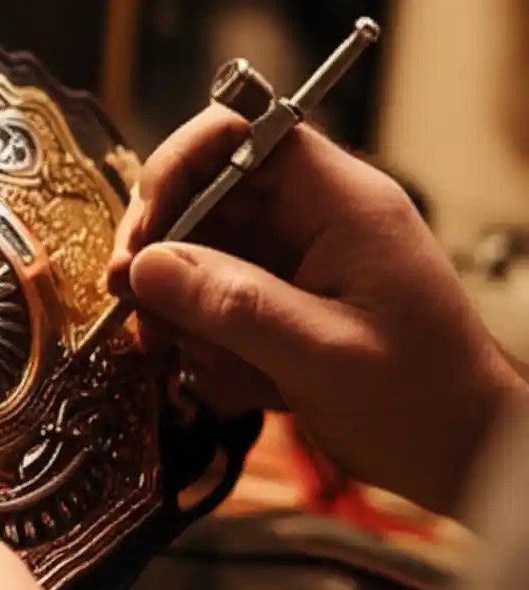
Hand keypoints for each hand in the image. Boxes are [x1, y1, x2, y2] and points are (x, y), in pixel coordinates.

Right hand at [108, 105, 528, 514]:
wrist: (462, 455)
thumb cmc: (420, 402)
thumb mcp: (321, 354)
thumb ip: (232, 305)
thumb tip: (145, 266)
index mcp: (340, 203)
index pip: (244, 134)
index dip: (181, 166)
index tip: (144, 233)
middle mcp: (312, 217)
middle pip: (206, 191)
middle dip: (162, 248)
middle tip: (128, 300)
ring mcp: (294, 258)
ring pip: (199, 250)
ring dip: (176, 305)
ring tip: (174, 356)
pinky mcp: (281, 299)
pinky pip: (213, 297)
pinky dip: (199, 337)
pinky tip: (216, 379)